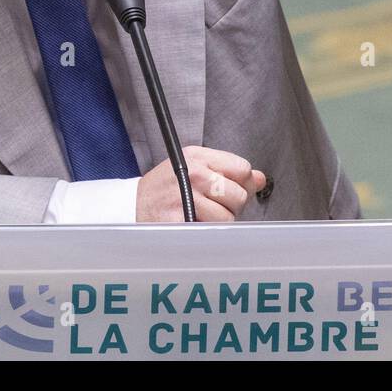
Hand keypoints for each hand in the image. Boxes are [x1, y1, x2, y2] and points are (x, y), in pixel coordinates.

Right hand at [136, 145, 266, 221]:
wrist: (132, 204)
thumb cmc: (165, 186)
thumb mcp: (194, 167)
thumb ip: (228, 170)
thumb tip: (259, 179)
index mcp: (198, 157)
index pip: (242, 169)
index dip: (242, 183)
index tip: (231, 189)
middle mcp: (193, 174)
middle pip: (239, 195)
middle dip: (231, 205)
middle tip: (212, 205)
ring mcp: (186, 198)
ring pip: (227, 218)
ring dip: (218, 222)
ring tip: (201, 216)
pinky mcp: (180, 221)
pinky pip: (211, 232)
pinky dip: (207, 233)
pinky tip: (194, 225)